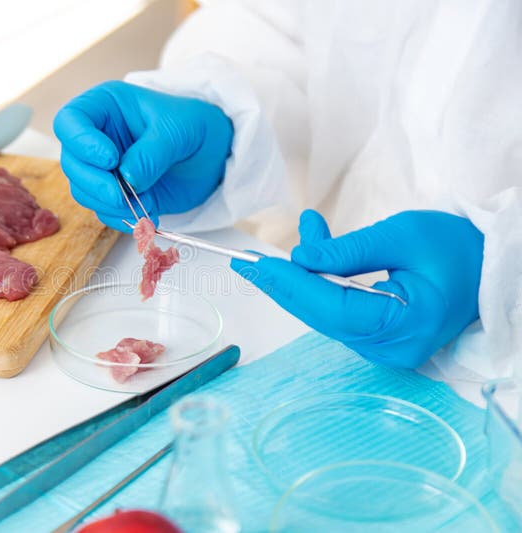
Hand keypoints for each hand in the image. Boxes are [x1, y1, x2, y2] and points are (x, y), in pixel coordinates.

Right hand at [53, 81, 232, 231]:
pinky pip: (103, 211)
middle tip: (121, 195)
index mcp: (105, 106)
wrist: (214, 154)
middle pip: (72, 162)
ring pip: (83, 190)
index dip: (82, 143)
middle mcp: (97, 137)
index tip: (111, 159)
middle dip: (95, 183)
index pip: (70, 121)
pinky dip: (121, 218)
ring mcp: (103, 168)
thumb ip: (152, 152)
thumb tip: (128, 178)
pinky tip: (147, 214)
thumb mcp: (178, 130)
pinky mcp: (115, 193)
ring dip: (110, 204)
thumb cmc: (195, 126)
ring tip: (146, 202)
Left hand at [230, 210, 483, 367]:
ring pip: (328, 313)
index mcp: (406, 326)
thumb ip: (349, 251)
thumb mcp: (403, 235)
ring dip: (305, 277)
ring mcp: (386, 348)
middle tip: (246, 262)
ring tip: (299, 235)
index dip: (290, 286)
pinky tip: (315, 252)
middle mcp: (393, 348)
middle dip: (284, 285)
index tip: (255, 265)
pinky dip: (324, 283)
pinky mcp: (381, 339)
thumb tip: (300, 259)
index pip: (332, 307)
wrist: (492, 266)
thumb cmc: (457, 247)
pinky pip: (340, 312)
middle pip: (323, 316)